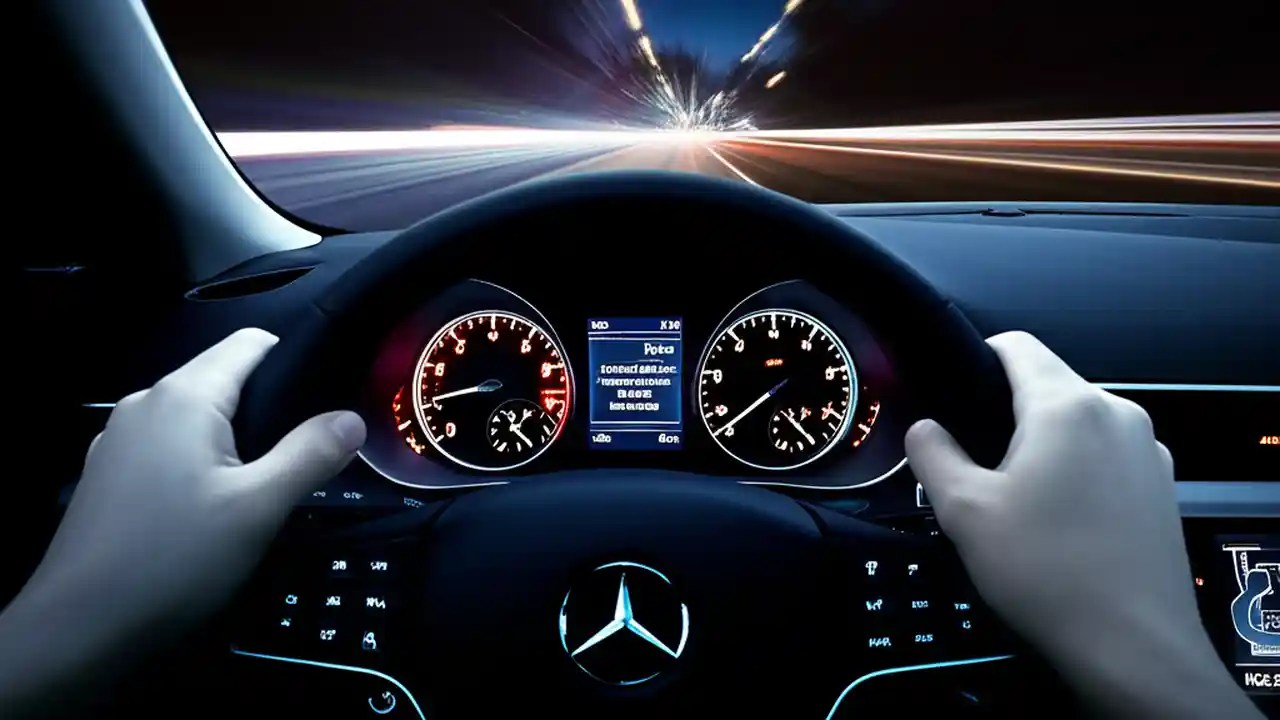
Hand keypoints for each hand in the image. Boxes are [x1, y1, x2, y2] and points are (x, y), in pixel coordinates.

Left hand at [0, 329, 365, 713]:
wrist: (80, 629)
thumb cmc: (174, 559)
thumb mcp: (258, 509)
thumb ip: (310, 455)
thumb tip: (353, 418)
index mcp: (185, 395)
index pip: (251, 342)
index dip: (298, 359)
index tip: (332, 400)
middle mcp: (147, 401)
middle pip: (224, 377)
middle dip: (271, 405)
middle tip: (313, 453)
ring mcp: (120, 438)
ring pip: (197, 415)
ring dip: (237, 438)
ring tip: (271, 482)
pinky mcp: (110, 473)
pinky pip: (170, 444)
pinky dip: (201, 460)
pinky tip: (216, 505)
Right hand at [906, 331, 1259, 717]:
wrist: (1133, 647)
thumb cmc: (1045, 572)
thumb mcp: (964, 512)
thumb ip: (932, 455)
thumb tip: (925, 428)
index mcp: (1067, 405)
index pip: (1017, 345)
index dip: (978, 359)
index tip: (953, 397)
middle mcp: (1118, 412)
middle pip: (1049, 384)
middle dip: (1009, 411)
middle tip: (976, 465)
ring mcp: (1148, 450)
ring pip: (1079, 422)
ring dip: (1045, 443)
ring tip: (1018, 500)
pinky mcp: (1162, 486)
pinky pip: (1106, 454)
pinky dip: (1077, 469)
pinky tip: (1060, 520)